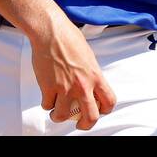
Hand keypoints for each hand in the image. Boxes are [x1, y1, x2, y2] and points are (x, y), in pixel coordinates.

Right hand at [30, 16, 117, 130]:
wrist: (51, 32)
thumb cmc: (69, 38)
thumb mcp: (88, 57)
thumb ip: (90, 73)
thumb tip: (90, 84)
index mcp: (95, 76)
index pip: (109, 101)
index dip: (105, 110)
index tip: (99, 111)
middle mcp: (82, 85)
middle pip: (90, 117)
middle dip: (85, 125)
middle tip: (79, 123)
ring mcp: (64, 88)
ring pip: (63, 115)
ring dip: (59, 116)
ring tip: (57, 112)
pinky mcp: (48, 87)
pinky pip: (48, 105)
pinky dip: (47, 104)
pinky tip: (47, 97)